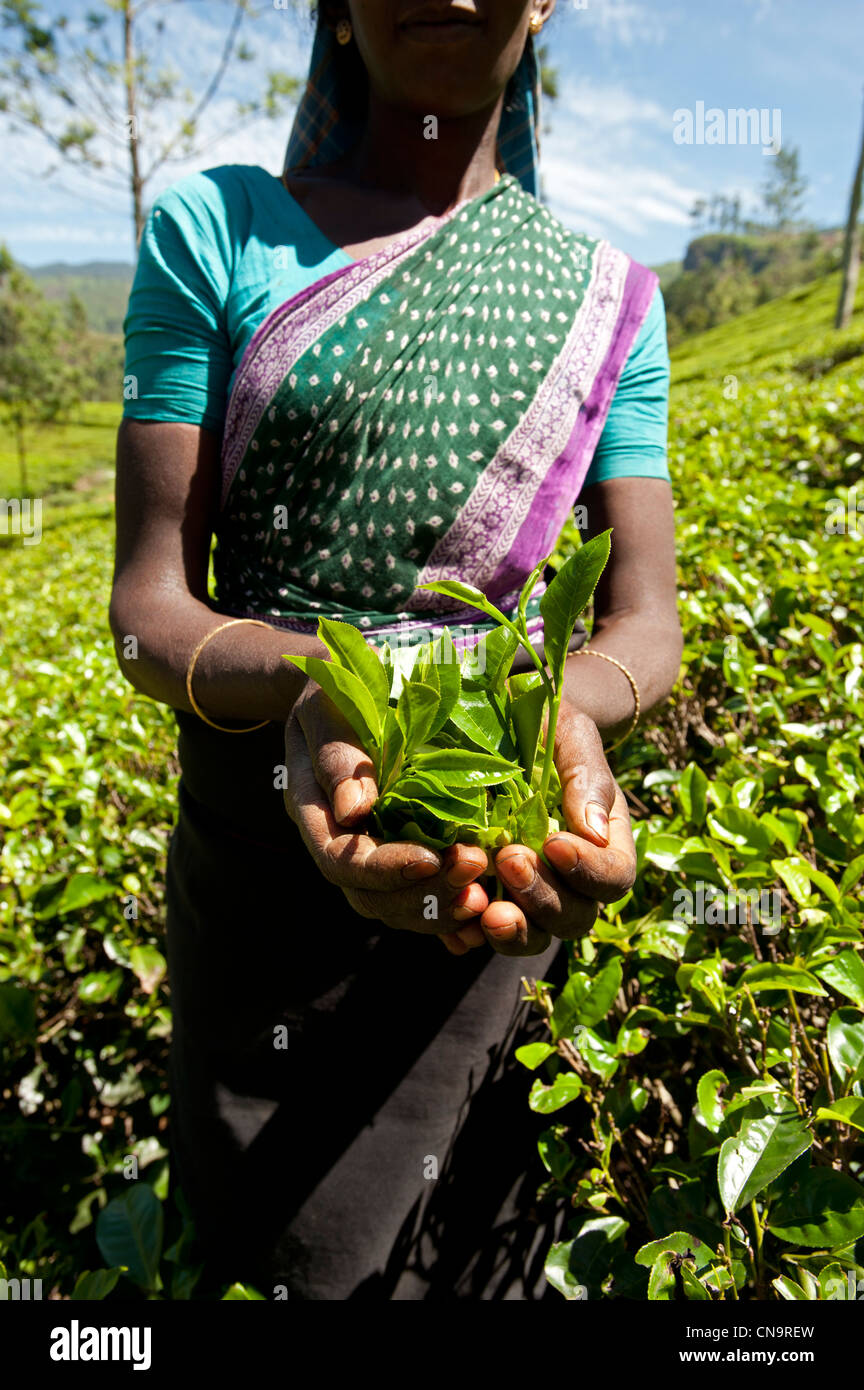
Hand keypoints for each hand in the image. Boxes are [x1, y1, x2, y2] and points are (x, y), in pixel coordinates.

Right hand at [283, 680, 490, 940]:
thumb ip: (339, 756)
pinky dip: (448, 907)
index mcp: (312, 810)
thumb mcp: (329, 707)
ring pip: (395, 906)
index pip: (340, 861)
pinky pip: (418, 896)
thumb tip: (356, 810)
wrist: (342, 684)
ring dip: (439, 908)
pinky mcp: (398, 851)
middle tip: (473, 869)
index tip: (431, 858)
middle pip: (369, 897)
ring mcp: (366, 851)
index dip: (384, 869)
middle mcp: (338, 841)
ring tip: (485, 896)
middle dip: (422, 893)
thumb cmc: (335, 688)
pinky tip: (485, 903)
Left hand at [478, 702, 636, 956]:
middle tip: (509, 861)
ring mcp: (529, 896)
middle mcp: (572, 882)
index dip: (589, 872)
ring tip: (482, 908)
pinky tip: (453, 926)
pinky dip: (469, 935)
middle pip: (574, 917)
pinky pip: (482, 934)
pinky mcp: (486, 899)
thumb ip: (588, 777)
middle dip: (543, 898)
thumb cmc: (548, 727)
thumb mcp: (571, 735)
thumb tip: (596, 831)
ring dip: (512, 930)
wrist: (502, 724)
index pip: (613, 879)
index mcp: (605, 847)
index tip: (555, 844)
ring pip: (533, 935)